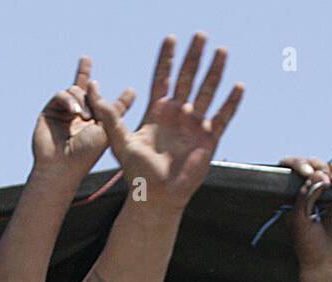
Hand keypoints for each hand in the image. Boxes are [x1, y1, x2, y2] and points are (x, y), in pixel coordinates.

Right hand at [32, 56, 133, 173]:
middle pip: (81, 87)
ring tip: (84, 116)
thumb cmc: (87, 154)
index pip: (96, 97)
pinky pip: (61, 94)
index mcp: (92, 120)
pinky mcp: (49, 112)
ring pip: (74, 90)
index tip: (91, 64)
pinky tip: (74, 112)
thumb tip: (132, 90)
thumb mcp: (108, 129)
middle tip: (86, 60)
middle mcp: (76, 115)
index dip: (92, 80)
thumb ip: (117, 108)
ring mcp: (61, 113)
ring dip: (81, 99)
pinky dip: (69, 99)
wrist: (62, 167)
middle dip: (83, 73)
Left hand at [89, 33, 242, 212]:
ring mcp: (194, 125)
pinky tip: (238, 86)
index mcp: (157, 113)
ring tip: (221, 51)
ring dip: (214, 72)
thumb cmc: (137, 172)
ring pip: (207, 92)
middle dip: (193, 58)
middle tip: (200, 35)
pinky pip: (223, 117)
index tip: (170, 38)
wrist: (156, 197)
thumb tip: (92, 90)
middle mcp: (177, 115)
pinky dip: (230, 102)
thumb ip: (109, 116)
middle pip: (187, 79)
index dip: (166, 60)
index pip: (163, 79)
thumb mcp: (120, 141)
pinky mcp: (209, 139)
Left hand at [280, 155, 331, 271]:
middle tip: (323, 179)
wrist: (326, 260)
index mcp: (294, 196)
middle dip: (319, 167)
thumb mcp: (300, 219)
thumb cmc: (307, 243)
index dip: (299, 164)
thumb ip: (306, 196)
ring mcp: (327, 194)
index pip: (293, 170)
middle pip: (315, 166)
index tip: (307, 171)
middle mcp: (310, 192)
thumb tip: (318, 174)